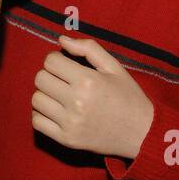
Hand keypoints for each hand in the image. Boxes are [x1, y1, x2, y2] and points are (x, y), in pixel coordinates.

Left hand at [31, 35, 152, 159]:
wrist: (142, 133)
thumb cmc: (128, 97)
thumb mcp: (114, 67)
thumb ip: (88, 49)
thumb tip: (61, 39)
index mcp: (88, 80)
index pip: (50, 61)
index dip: (56, 59)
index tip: (66, 65)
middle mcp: (76, 102)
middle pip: (40, 79)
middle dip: (49, 75)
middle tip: (63, 80)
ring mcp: (70, 123)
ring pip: (36, 100)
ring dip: (45, 94)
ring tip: (60, 96)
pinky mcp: (66, 139)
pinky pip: (37, 122)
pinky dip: (42, 115)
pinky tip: (56, 111)